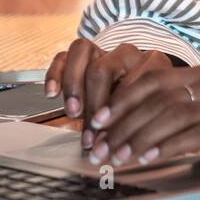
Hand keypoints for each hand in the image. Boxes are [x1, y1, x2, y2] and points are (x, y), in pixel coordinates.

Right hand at [45, 38, 174, 149]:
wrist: (140, 92)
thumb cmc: (144, 108)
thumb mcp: (145, 116)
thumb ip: (129, 125)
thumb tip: (111, 148)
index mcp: (148, 64)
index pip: (128, 80)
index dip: (116, 111)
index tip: (106, 134)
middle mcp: (125, 53)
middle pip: (101, 69)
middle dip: (92, 102)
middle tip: (90, 125)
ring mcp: (102, 51)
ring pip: (81, 53)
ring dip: (73, 85)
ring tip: (72, 112)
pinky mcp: (81, 55)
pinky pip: (63, 57)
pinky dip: (55, 74)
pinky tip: (52, 94)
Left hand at [85, 65, 199, 173]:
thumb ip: (175, 110)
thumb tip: (126, 124)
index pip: (151, 80)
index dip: (121, 99)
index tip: (97, 120)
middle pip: (156, 98)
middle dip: (122, 123)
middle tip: (100, 146)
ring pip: (171, 114)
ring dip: (139, 136)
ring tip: (118, 155)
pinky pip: (194, 134)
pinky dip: (166, 146)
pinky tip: (148, 157)